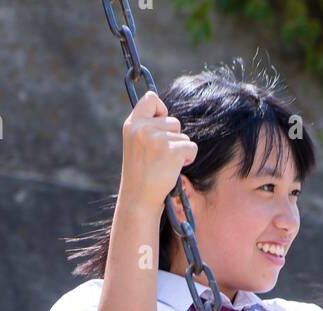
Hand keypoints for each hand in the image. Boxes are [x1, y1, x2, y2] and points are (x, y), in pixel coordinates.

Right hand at [120, 91, 197, 211]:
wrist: (139, 200)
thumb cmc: (140, 175)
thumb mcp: (135, 145)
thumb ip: (147, 128)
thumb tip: (166, 115)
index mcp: (131, 125)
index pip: (150, 98)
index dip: (161, 109)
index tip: (161, 123)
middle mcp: (143, 128)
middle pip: (173, 120)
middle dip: (173, 138)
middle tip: (160, 157)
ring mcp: (157, 139)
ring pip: (183, 136)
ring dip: (180, 150)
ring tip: (165, 165)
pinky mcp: (171, 150)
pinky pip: (191, 147)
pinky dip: (188, 158)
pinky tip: (175, 169)